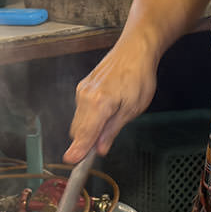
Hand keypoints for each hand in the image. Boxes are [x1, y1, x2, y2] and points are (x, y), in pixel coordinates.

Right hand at [65, 37, 158, 162]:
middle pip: (78, 130)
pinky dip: (89, 117)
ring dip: (89, 129)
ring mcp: (82, 90)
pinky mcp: (83, 86)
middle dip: (87, 141)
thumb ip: (112, 130)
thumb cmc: (139, 75)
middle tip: (102, 146)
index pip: (84, 134)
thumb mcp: (132, 108)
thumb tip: (100, 148)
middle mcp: (85, 96)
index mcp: (98, 104)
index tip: (71, 162)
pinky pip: (81, 109)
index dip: (78, 151)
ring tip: (112, 120)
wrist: (135, 49)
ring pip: (79, 120)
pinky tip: (107, 111)